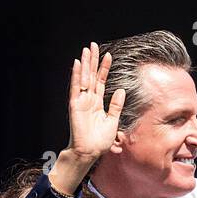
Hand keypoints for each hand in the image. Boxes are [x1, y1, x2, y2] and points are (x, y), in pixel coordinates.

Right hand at [67, 42, 125, 164]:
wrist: (90, 152)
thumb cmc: (100, 141)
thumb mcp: (113, 121)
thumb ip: (116, 106)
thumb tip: (121, 90)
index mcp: (97, 103)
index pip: (101, 81)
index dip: (104, 68)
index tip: (108, 55)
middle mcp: (88, 99)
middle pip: (91, 75)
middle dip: (93, 60)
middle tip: (94, 45)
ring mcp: (81, 101)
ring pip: (83, 78)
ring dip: (85, 63)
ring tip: (87, 49)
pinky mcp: (75, 105)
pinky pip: (75, 87)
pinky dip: (76, 75)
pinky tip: (77, 63)